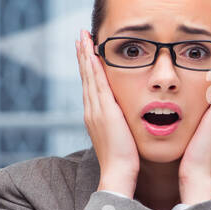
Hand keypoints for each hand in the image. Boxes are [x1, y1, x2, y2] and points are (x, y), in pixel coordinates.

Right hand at [77, 29, 139, 195]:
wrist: (119, 173)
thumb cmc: (125, 160)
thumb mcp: (123, 136)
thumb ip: (124, 124)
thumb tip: (130, 117)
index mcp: (96, 116)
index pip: (92, 85)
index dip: (88, 67)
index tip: (87, 50)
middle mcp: (92, 110)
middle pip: (86, 76)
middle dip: (83, 55)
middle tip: (80, 36)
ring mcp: (95, 110)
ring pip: (88, 76)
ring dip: (85, 55)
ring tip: (82, 37)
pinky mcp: (103, 111)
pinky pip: (96, 83)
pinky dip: (92, 66)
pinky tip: (92, 51)